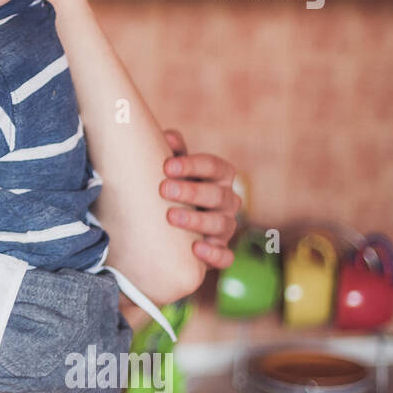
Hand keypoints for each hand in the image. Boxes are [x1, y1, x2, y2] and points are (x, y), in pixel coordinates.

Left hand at [160, 129, 240, 268]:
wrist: (167, 224)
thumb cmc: (171, 187)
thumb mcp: (171, 169)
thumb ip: (171, 152)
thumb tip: (166, 136)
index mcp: (219, 177)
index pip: (214, 167)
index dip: (192, 165)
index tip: (166, 166)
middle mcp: (227, 201)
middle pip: (218, 195)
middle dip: (191, 191)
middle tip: (164, 189)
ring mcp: (225, 227)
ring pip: (222, 224)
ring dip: (197, 221)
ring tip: (170, 217)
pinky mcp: (220, 252)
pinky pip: (225, 256)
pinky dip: (213, 254)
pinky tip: (195, 249)